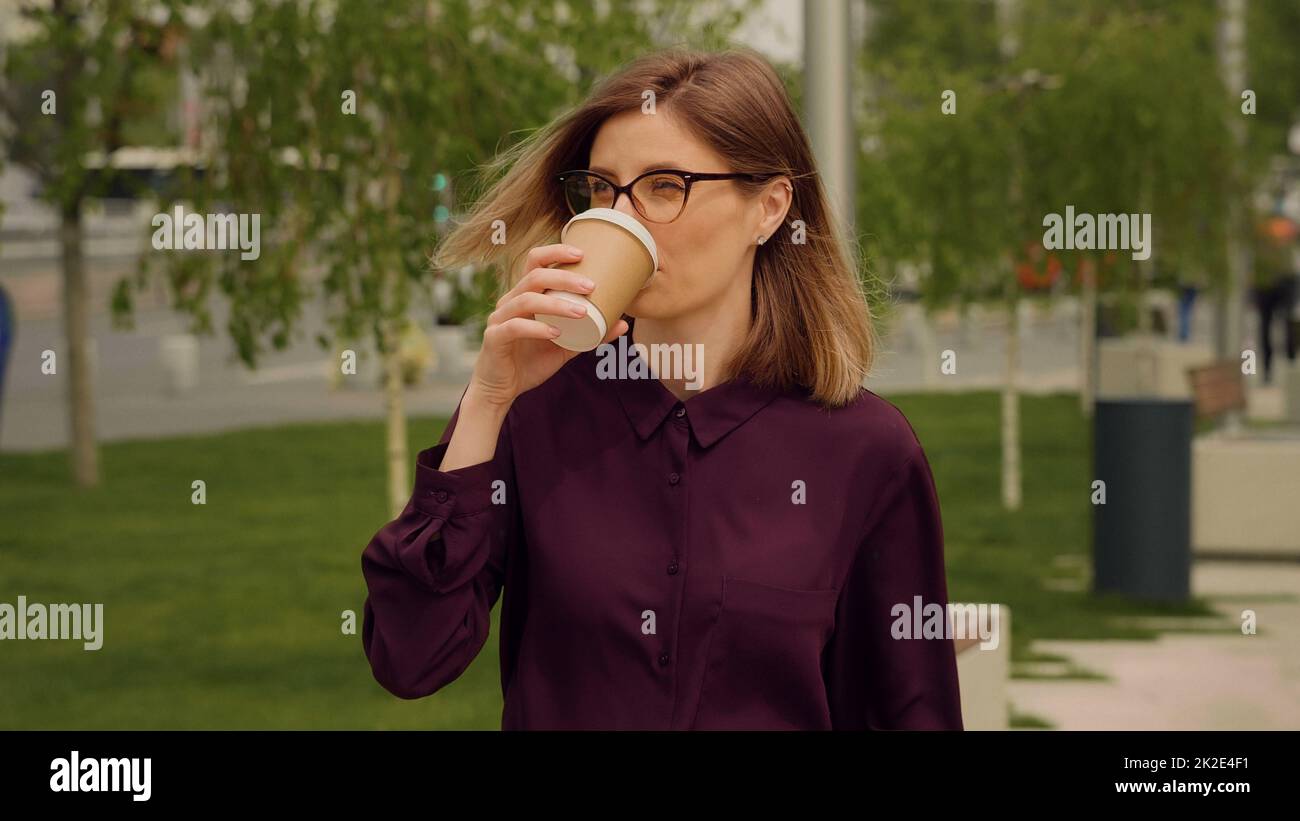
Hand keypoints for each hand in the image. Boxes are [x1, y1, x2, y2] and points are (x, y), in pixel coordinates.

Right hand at [468, 243, 628, 408]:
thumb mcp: (565, 347)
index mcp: (524, 295)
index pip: (535, 262)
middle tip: (591, 286)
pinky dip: (537, 328)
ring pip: (526, 299)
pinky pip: (515, 327)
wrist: (502, 389)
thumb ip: (589, 334)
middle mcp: (510, 301)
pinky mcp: (494, 338)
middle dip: (564, 277)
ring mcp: (499, 318)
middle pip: (534, 276)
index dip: (556, 252)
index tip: (582, 254)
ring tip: (581, 312)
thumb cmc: (531, 361)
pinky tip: (556, 333)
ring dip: (556, 303)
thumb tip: (623, 323)